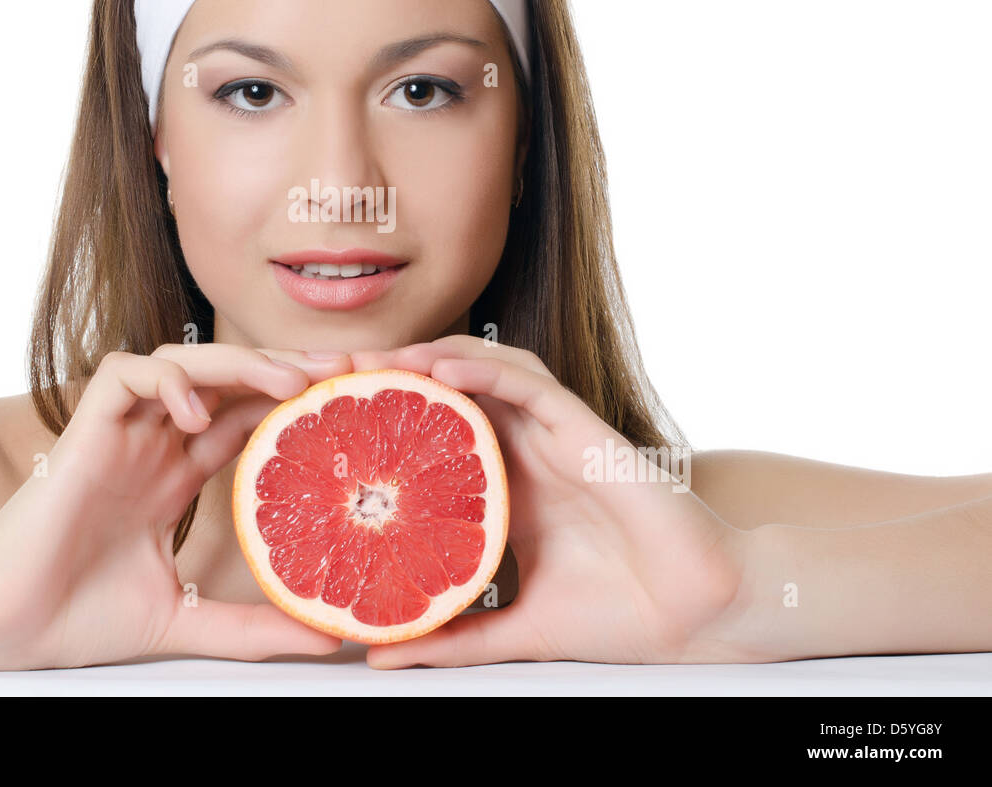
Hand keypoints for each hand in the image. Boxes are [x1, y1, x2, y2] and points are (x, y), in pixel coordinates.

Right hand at [0, 343, 352, 668]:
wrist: (6, 627)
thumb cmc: (80, 616)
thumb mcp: (189, 620)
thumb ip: (253, 626)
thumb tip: (328, 640)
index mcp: (176, 474)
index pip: (250, 419)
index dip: (299, 404)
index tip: (357, 406)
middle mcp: (154, 443)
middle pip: (232, 382)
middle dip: (289, 367)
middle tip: (350, 372)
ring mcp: (122, 432)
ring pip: (188, 364)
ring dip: (241, 363)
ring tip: (292, 381)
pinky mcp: (85, 427)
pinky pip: (127, 375)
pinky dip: (167, 381)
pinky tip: (199, 415)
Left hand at [349, 335, 752, 666]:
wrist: (695, 616)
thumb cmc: (617, 614)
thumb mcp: (512, 627)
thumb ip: (450, 636)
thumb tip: (376, 656)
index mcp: (505, 486)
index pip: (431, 435)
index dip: (379, 421)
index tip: (321, 422)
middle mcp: (524, 451)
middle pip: (448, 392)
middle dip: (391, 376)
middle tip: (329, 375)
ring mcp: (555, 435)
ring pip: (485, 373)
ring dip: (429, 358)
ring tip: (374, 360)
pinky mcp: (587, 430)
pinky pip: (531, 386)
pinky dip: (486, 370)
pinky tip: (441, 370)